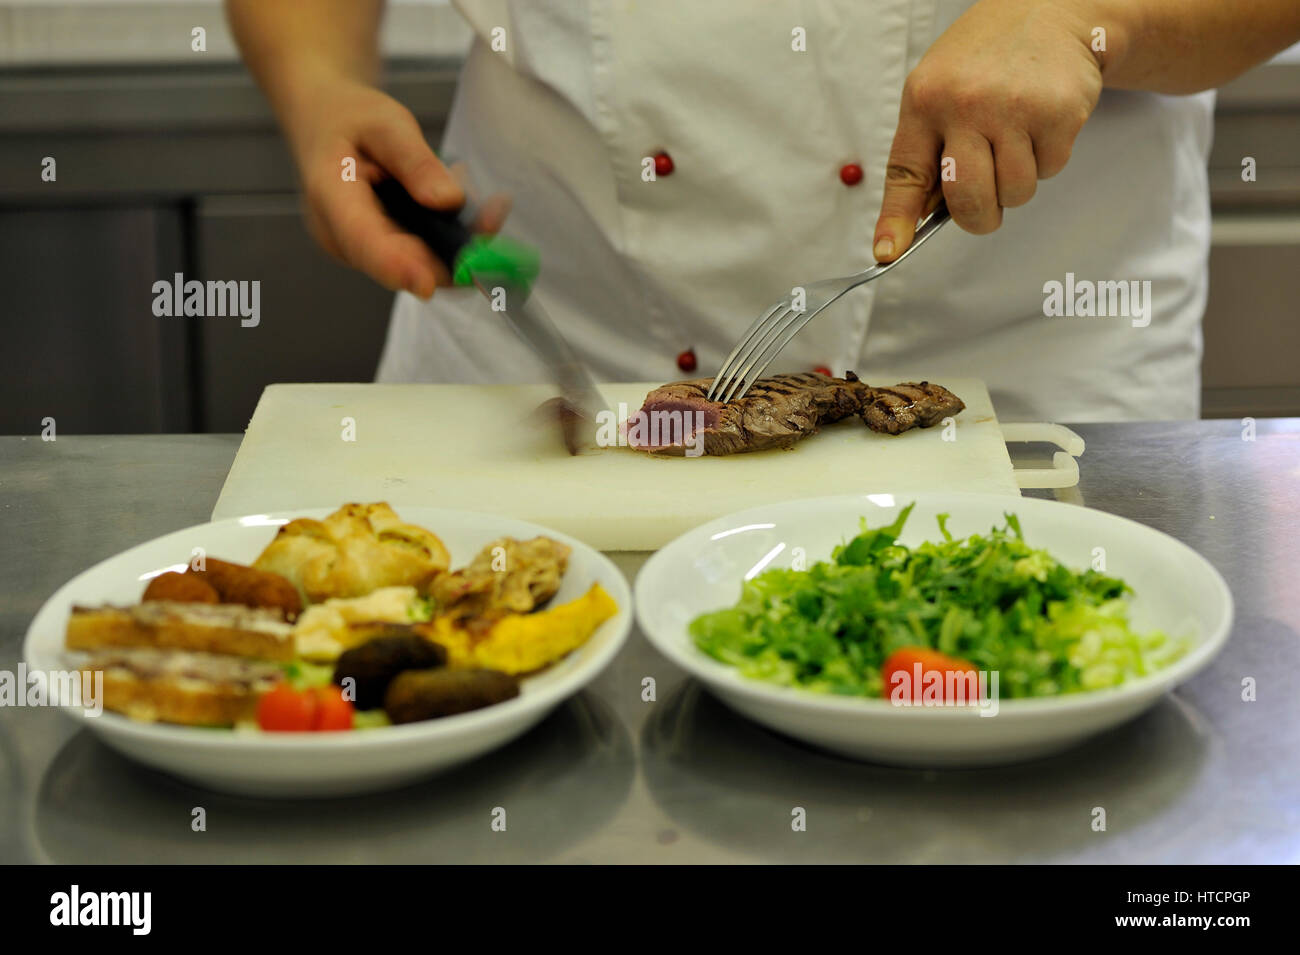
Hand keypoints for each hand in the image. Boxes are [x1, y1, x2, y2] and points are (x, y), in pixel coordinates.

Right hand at [286, 77, 507, 297]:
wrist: (327, 122)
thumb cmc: (349, 120)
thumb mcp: (385, 124)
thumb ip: (416, 162)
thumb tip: (448, 201)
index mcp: (332, 200)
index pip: (364, 243)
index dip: (399, 267)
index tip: (429, 283)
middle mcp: (345, 239)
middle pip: (406, 264)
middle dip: (458, 249)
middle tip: (494, 212)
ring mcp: (365, 251)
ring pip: (424, 265)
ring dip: (461, 239)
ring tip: (475, 191)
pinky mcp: (385, 252)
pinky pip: (426, 256)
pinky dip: (452, 235)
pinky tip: (462, 200)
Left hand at [872, 0, 1104, 261]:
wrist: (1049, 10)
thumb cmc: (986, 58)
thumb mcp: (939, 90)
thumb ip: (927, 150)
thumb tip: (920, 218)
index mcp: (925, 100)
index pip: (906, 174)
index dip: (896, 220)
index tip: (887, 252)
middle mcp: (966, 104)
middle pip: (968, 200)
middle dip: (978, 216)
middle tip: (986, 202)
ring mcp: (1014, 108)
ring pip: (1014, 193)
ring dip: (1016, 182)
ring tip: (1015, 139)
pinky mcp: (1059, 113)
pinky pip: (1049, 171)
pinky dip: (1046, 158)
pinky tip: (1039, 122)